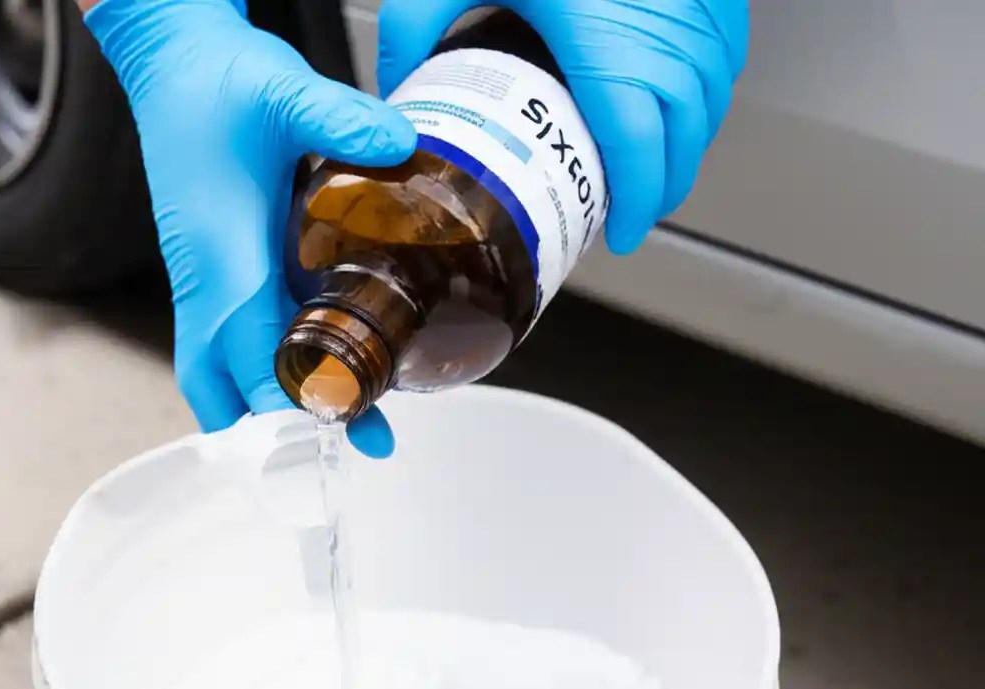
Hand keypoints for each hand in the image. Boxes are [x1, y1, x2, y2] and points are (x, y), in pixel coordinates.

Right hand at [84, 0, 414, 456]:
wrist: (171, 62)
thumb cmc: (213, 82)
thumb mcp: (283, 92)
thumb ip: (342, 119)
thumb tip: (403, 145)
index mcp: (218, 251)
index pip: (247, 347)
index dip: (291, 392)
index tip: (344, 418)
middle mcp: (205, 277)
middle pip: (225, 382)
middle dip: (282, 424)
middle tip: (360, 437)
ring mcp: (207, 277)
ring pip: (228, 366)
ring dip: (281, 398)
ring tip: (358, 415)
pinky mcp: (218, 266)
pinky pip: (241, 332)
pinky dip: (282, 358)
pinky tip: (335, 353)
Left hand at [378, 0, 747, 253]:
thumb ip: (413, 29)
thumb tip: (397, 87)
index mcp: (604, 29)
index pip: (638, 140)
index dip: (640, 197)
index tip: (625, 232)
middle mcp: (663, 15)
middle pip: (687, 127)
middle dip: (668, 182)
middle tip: (637, 212)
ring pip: (715, 90)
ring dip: (693, 138)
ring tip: (657, 166)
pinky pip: (727, 45)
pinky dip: (710, 84)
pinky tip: (683, 96)